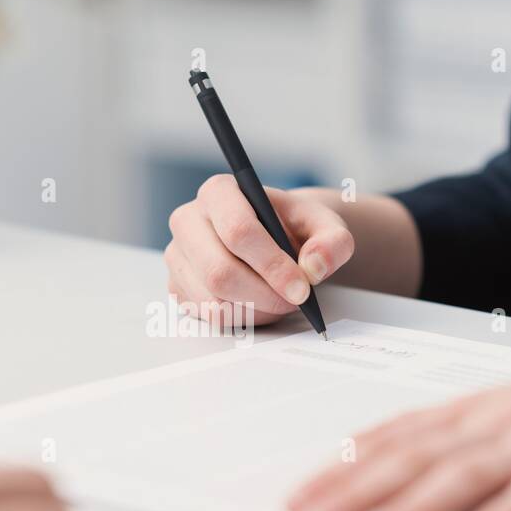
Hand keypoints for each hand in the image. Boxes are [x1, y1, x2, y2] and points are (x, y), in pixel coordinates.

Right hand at [164, 175, 354, 325]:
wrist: (277, 239)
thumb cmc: (296, 228)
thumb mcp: (325, 226)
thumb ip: (332, 242)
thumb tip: (314, 267)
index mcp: (219, 192)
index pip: (238, 231)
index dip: (272, 265)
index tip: (302, 288)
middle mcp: (188, 220)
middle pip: (219, 271)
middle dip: (264, 295)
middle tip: (294, 301)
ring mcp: (177, 256)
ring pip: (213, 299)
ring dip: (255, 310)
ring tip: (280, 300)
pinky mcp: (178, 286)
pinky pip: (208, 315)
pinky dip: (241, 318)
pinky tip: (260, 304)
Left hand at [288, 308, 510, 510]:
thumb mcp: (497, 410)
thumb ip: (440, 434)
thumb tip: (371, 455)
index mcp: (468, 412)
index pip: (389, 439)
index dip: (338, 469)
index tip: (296, 496)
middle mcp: (491, 425)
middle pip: (411, 459)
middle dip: (352, 492)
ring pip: (464, 476)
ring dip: (414, 506)